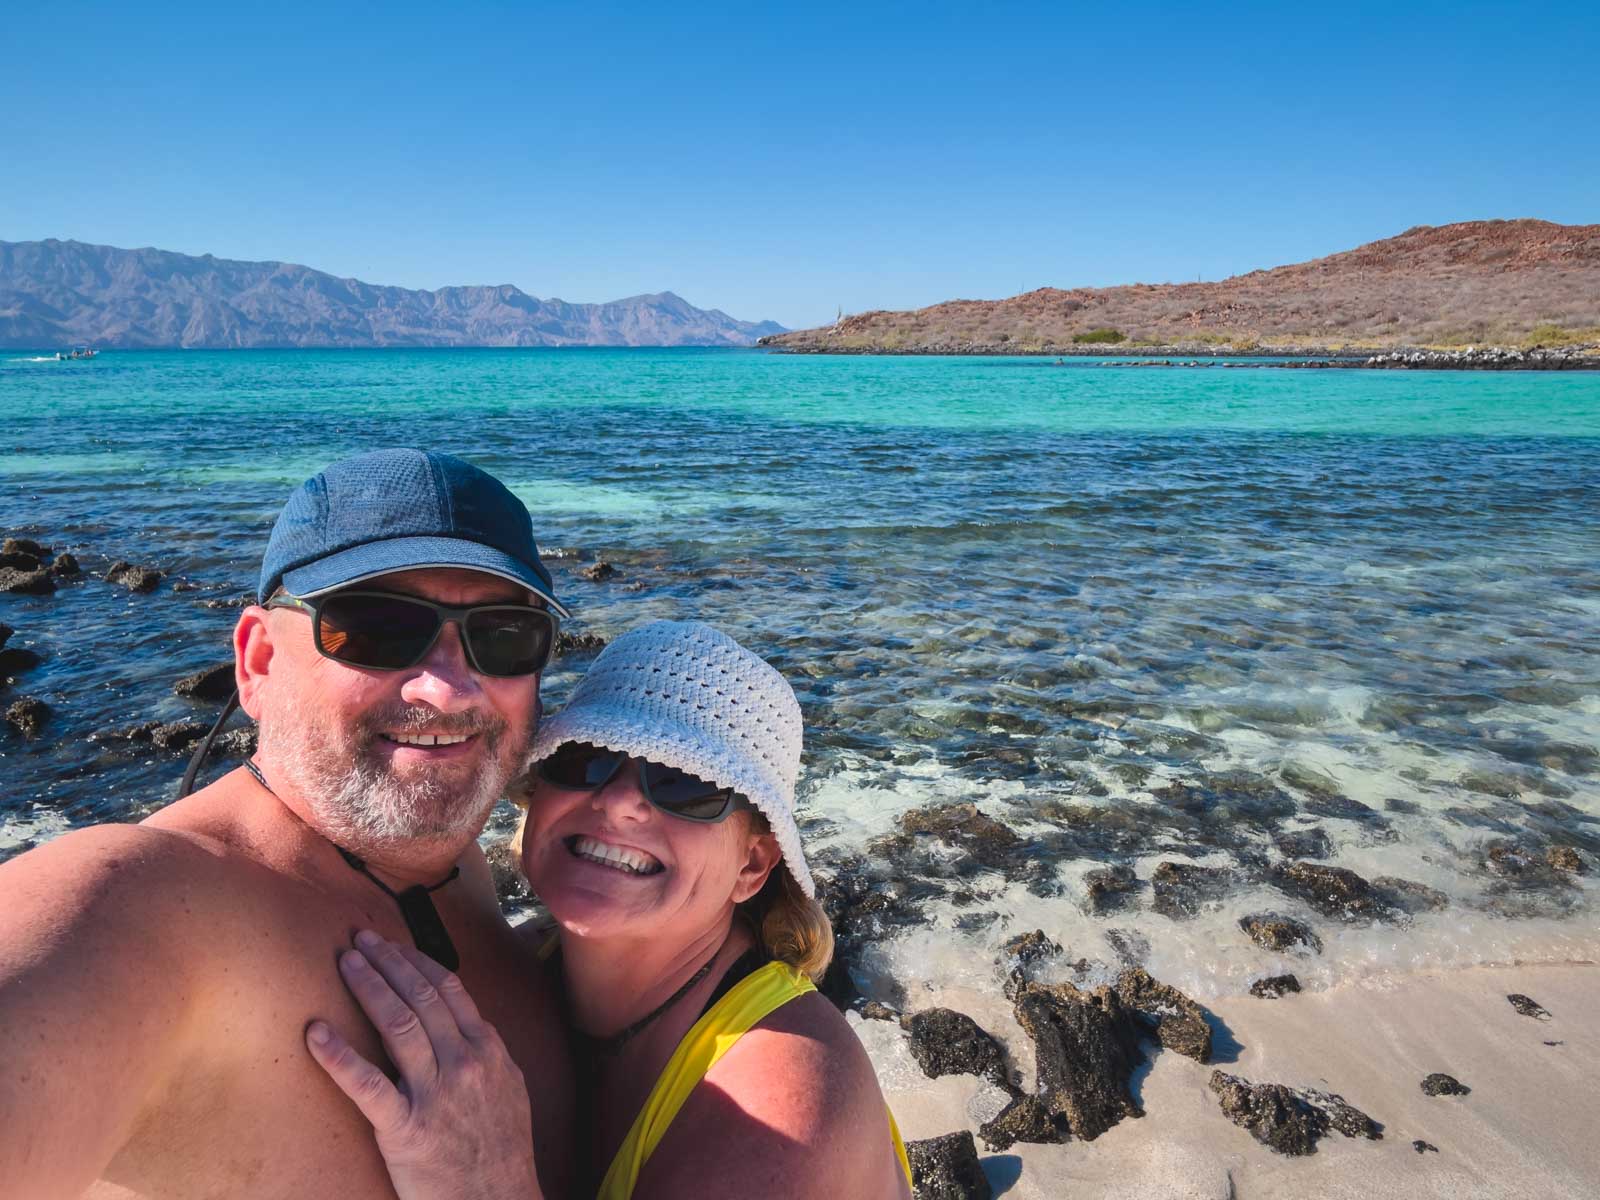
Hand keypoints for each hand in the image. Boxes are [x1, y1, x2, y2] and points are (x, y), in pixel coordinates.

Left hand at [306, 930, 541, 1199]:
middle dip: (387, 961)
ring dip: (368, 986)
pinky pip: (366, 1085)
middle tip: (359, 940)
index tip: (392, 944)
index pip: (448, 989)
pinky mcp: (406, 1129)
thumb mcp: (509, 1090)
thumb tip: (462, 1023)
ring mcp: (436, 1094)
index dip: (416, 960)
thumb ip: (484, 1053)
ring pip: (398, 1024)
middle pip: (420, 996)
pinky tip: (316, 1033)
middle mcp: (465, 1062)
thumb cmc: (501, 1152)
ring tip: (345, 964)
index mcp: (488, 1050)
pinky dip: (338, 1055)